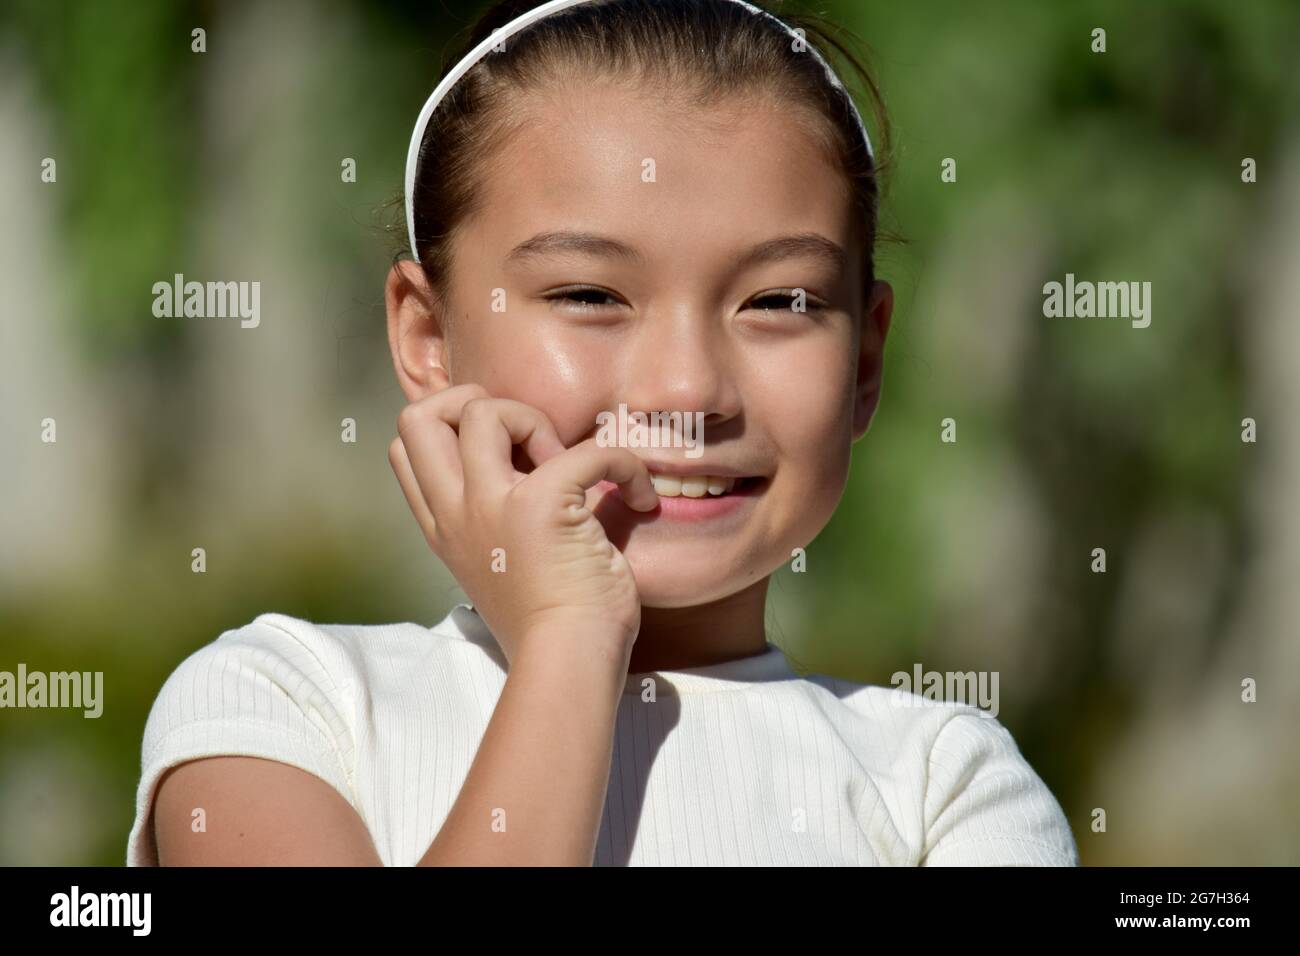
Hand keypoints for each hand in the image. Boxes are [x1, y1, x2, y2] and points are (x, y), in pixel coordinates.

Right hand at [388, 372, 657, 668]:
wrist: (570, 663)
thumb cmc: (552, 625)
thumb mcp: (502, 564)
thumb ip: (500, 517)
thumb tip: (536, 464)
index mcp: (446, 528)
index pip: (406, 448)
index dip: (453, 427)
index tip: (507, 458)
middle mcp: (457, 512)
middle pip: (419, 415)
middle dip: (474, 401)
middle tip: (526, 441)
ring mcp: (491, 506)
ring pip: (482, 410)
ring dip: (534, 420)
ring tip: (569, 469)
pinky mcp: (541, 506)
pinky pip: (587, 449)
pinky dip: (624, 462)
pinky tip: (640, 498)